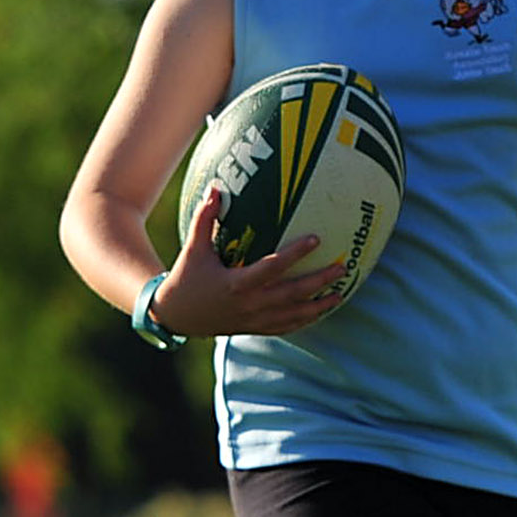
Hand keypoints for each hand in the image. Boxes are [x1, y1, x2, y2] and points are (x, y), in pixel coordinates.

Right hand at [148, 186, 349, 338]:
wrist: (175, 316)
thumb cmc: (186, 278)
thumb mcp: (193, 248)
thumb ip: (204, 218)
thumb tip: (215, 188)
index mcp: (237, 284)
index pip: (273, 267)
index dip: (296, 253)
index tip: (317, 239)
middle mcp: (249, 304)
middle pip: (292, 294)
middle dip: (319, 282)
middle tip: (341, 267)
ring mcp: (253, 320)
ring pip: (293, 315)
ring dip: (319, 305)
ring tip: (341, 292)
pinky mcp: (254, 328)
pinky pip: (285, 327)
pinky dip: (304, 320)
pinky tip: (320, 311)